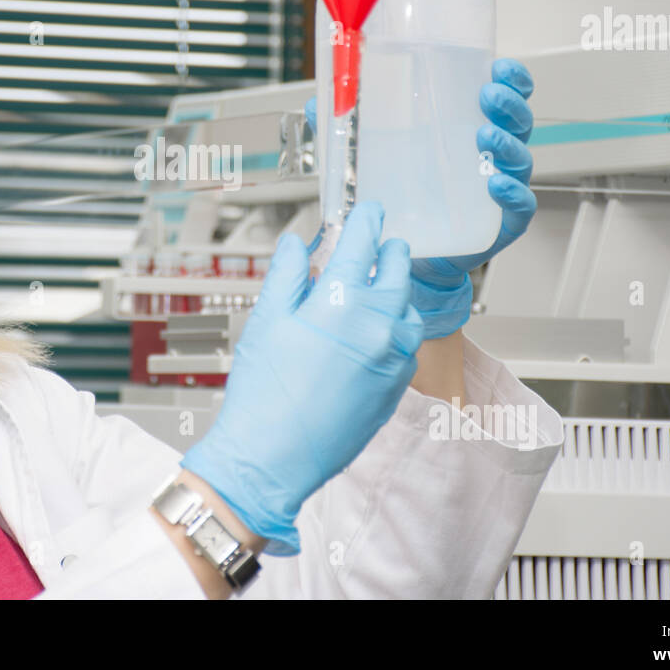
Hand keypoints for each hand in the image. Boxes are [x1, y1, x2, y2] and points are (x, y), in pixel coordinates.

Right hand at [180, 201, 423, 554]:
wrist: (272, 459)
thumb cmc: (261, 394)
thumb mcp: (265, 321)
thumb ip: (288, 275)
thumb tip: (300, 244)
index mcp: (341, 302)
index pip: (364, 242)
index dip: (366, 219)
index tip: (368, 209)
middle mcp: (377, 326)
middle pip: (397, 269)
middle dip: (386, 252)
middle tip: (373, 246)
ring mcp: (394, 359)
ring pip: (408, 307)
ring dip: (395, 292)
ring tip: (372, 290)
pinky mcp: (398, 388)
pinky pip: (407, 345)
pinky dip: (394, 329)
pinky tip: (370, 334)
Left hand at [303, 57, 536, 338]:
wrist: (409, 259)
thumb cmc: (401, 199)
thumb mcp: (371, 159)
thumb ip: (348, 130)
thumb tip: (317, 103)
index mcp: (467, 130)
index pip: (501, 96)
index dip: (510, 79)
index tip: (500, 65)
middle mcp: (490, 156)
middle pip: (517, 122)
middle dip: (509, 105)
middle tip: (488, 95)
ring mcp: (500, 189)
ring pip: (519, 160)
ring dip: (507, 144)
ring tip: (485, 135)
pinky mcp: (500, 224)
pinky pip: (518, 206)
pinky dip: (511, 193)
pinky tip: (495, 183)